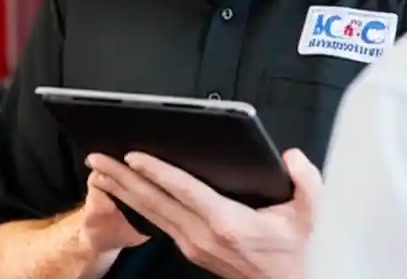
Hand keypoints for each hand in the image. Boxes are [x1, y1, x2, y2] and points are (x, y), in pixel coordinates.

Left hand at [86, 148, 321, 278]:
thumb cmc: (290, 251)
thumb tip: (291, 157)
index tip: (134, 155)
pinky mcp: (189, 248)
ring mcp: (193, 244)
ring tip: (99, 172)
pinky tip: (123, 193)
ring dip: (122, 191)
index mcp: (227, 223)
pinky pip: (156, 222)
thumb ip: (306, 180)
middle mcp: (203, 234)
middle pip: (154, 201)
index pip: (183, 191)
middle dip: (122, 177)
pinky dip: (135, 205)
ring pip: (149, 213)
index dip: (156, 171)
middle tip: (98, 157)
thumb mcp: (308, 214)